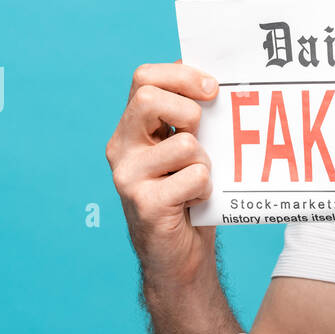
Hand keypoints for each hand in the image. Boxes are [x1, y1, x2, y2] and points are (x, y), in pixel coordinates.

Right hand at [106, 61, 218, 287]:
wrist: (180, 259)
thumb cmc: (189, 198)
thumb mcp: (187, 149)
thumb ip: (189, 117)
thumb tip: (212, 78)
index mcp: (131, 128)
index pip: (144, 77)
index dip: (181, 74)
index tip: (213, 88)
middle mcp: (121, 148)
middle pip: (149, 98)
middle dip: (190, 110)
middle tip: (205, 132)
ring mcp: (128, 176)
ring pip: (184, 144)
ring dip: (206, 162)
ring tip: (200, 180)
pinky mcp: (144, 203)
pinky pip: (194, 177)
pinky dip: (206, 189)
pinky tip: (196, 202)